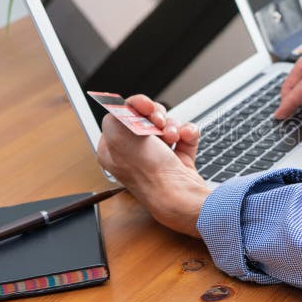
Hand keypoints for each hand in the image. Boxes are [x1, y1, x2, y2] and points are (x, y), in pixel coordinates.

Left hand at [96, 95, 209, 237]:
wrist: (179, 196)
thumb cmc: (148, 171)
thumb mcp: (119, 136)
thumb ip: (115, 115)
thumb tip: (123, 109)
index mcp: (113, 150)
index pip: (121, 117)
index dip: (135, 108)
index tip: (144, 105)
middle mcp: (134, 154)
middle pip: (146, 119)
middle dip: (157, 116)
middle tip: (158, 122)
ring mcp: (158, 158)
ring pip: (167, 126)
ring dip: (173, 125)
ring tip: (173, 136)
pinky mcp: (179, 160)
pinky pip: (184, 136)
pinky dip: (187, 133)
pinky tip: (186, 137)